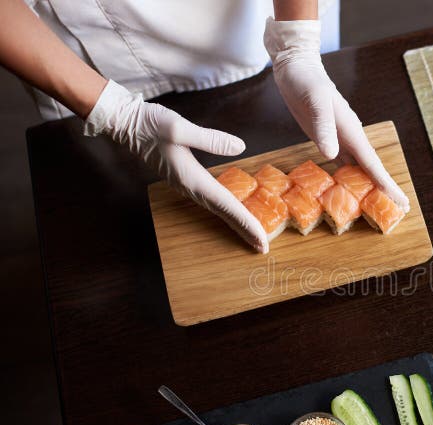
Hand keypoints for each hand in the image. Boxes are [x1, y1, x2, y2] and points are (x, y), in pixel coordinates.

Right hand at [83, 81, 269, 252]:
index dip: (246, 222)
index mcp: (193, 179)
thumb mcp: (180, 128)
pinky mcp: (186, 180)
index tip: (261, 238)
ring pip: (218, 210)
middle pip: (224, 214)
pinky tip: (235, 214)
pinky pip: (212, 201)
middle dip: (245, 231)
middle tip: (263, 247)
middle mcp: (192, 188)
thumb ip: (211, 140)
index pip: (226, 205)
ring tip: (254, 236)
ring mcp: (188, 186)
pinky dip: (227, 211)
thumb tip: (240, 147)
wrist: (127, 125)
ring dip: (237, 224)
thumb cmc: (151, 125)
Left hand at [265, 18, 409, 211]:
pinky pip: (341, 164)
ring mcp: (339, 140)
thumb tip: (332, 156)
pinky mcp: (327, 140)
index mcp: (351, 131)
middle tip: (399, 210)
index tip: (401, 201)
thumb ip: (324, 128)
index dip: (386, 184)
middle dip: (384, 189)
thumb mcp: (315, 103)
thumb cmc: (306, 82)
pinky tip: (346, 190)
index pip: (372, 164)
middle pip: (370, 169)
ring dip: (367, 186)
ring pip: (358, 168)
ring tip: (378, 205)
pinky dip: (347, 178)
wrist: (297, 68)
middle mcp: (350, 138)